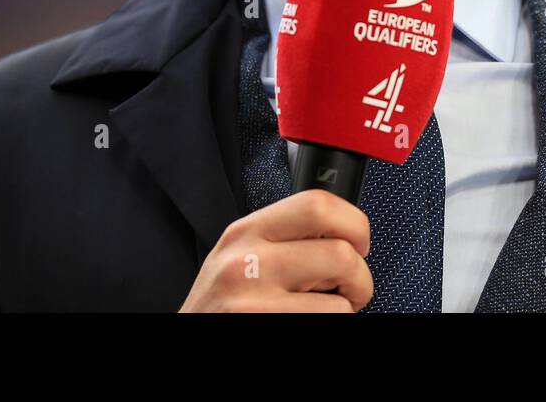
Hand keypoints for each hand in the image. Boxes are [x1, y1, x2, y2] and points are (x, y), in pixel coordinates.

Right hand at [178, 189, 372, 311]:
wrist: (186, 340)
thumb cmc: (220, 306)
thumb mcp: (240, 256)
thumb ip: (281, 237)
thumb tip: (341, 232)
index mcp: (247, 231)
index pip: (318, 204)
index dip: (354, 224)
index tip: (357, 243)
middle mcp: (247, 262)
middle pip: (340, 253)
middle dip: (359, 276)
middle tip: (350, 288)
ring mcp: (254, 302)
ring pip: (340, 303)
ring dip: (344, 310)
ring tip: (324, 311)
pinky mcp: (263, 328)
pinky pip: (326, 324)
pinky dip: (329, 325)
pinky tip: (306, 322)